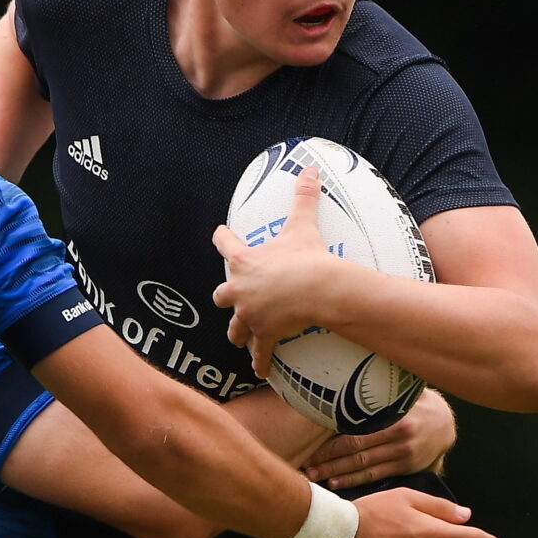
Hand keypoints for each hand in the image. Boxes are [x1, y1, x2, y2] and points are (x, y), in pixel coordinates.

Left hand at [213, 166, 335, 374]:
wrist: (318, 289)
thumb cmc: (307, 256)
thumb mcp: (302, 224)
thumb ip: (303, 197)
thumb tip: (310, 168)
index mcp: (243, 261)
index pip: (223, 244)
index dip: (221, 238)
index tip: (219, 235)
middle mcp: (239, 289)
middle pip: (221, 295)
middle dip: (226, 296)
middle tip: (231, 297)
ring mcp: (250, 314)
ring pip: (234, 327)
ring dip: (237, 331)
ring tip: (239, 337)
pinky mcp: (264, 333)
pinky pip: (259, 351)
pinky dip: (260, 360)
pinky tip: (259, 369)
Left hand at [304, 387, 455, 489]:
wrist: (446, 424)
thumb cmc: (414, 403)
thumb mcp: (401, 392)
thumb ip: (380, 389)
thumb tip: (348, 373)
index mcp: (395, 421)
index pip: (355, 436)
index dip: (330, 446)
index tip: (309, 450)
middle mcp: (399, 441)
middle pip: (356, 454)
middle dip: (328, 462)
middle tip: (306, 468)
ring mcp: (402, 457)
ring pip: (364, 468)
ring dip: (337, 474)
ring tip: (314, 478)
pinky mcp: (406, 468)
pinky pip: (376, 476)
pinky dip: (355, 480)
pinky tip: (337, 483)